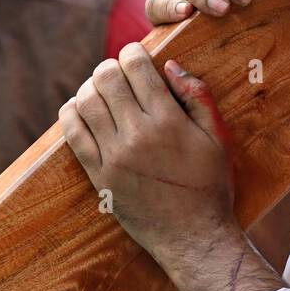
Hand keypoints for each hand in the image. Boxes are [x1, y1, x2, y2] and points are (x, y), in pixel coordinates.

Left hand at [59, 43, 239, 278]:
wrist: (193, 238)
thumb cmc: (210, 186)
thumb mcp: (218, 138)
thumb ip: (198, 96)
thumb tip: (170, 65)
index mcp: (168, 121)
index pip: (136, 67)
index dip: (132, 52)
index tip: (134, 54)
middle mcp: (136, 135)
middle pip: (106, 78)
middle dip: (110, 66)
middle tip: (117, 71)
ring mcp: (113, 157)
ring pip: (85, 101)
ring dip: (90, 87)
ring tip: (101, 91)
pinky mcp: (98, 176)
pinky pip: (72, 134)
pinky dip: (71, 113)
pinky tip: (79, 109)